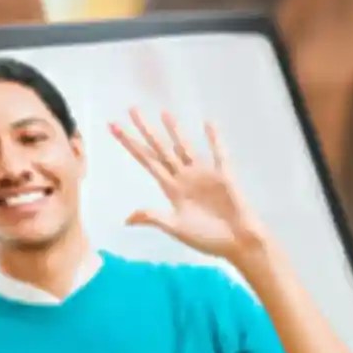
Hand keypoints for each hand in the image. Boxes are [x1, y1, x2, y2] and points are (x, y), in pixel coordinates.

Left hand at [110, 109, 264, 260]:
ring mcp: (203, 175)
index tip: (114, 128)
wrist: (238, 243)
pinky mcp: (223, 176)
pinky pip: (218, 153)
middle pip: (160, 149)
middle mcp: (184, 178)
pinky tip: (209, 123)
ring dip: (175, 130)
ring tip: (163, 112)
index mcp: (172, 189)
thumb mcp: (177, 228)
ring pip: (185, 147)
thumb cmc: (208, 239)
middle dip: (146, 130)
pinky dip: (214, 139)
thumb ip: (154, 218)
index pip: (147, 161)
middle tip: (132, 109)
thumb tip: (126, 219)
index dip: (130, 144)